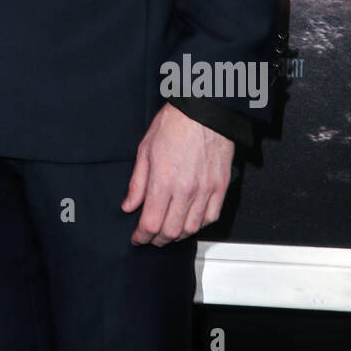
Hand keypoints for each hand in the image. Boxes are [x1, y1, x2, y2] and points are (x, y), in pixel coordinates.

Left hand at [122, 103, 233, 245]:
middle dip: (157, 240)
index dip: (141, 236)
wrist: (204, 110)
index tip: (137, 237)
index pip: (151, 223)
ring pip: (192, 229)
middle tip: (150, 237)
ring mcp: (206, 190)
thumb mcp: (145, 150)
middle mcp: (186, 190)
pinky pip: (211, 217)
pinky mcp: (221, 187)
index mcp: (163, 180)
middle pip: (171, 231)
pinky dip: (199, 226)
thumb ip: (137, 183)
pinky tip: (190, 222)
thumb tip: (129, 205)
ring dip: (177, 236)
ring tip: (168, 232)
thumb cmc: (174, 124)